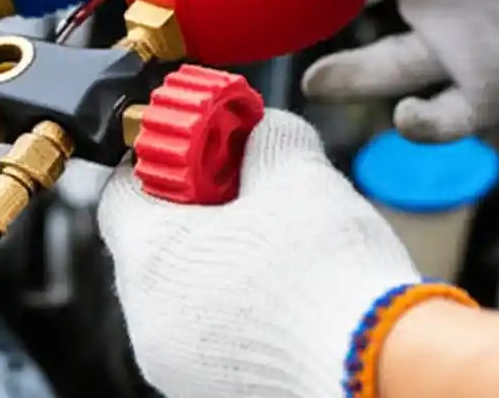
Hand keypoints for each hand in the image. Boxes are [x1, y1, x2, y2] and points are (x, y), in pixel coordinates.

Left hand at [98, 110, 417, 397]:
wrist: (377, 370)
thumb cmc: (331, 277)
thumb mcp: (298, 173)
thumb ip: (265, 137)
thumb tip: (260, 128)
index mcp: (152, 258)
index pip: (120, 192)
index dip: (163, 163)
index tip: (202, 154)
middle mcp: (148, 321)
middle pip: (153, 248)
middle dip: (198, 215)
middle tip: (247, 197)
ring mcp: (178, 367)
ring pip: (184, 296)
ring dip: (221, 267)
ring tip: (279, 252)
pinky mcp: (212, 393)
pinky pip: (211, 338)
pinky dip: (238, 313)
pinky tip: (288, 299)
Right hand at [303, 0, 498, 141]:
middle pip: (357, 9)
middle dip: (314, 18)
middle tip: (273, 24)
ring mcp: (463, 42)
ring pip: (389, 68)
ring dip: (351, 81)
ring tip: (317, 82)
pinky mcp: (497, 84)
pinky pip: (446, 116)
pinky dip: (422, 123)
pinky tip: (409, 113)